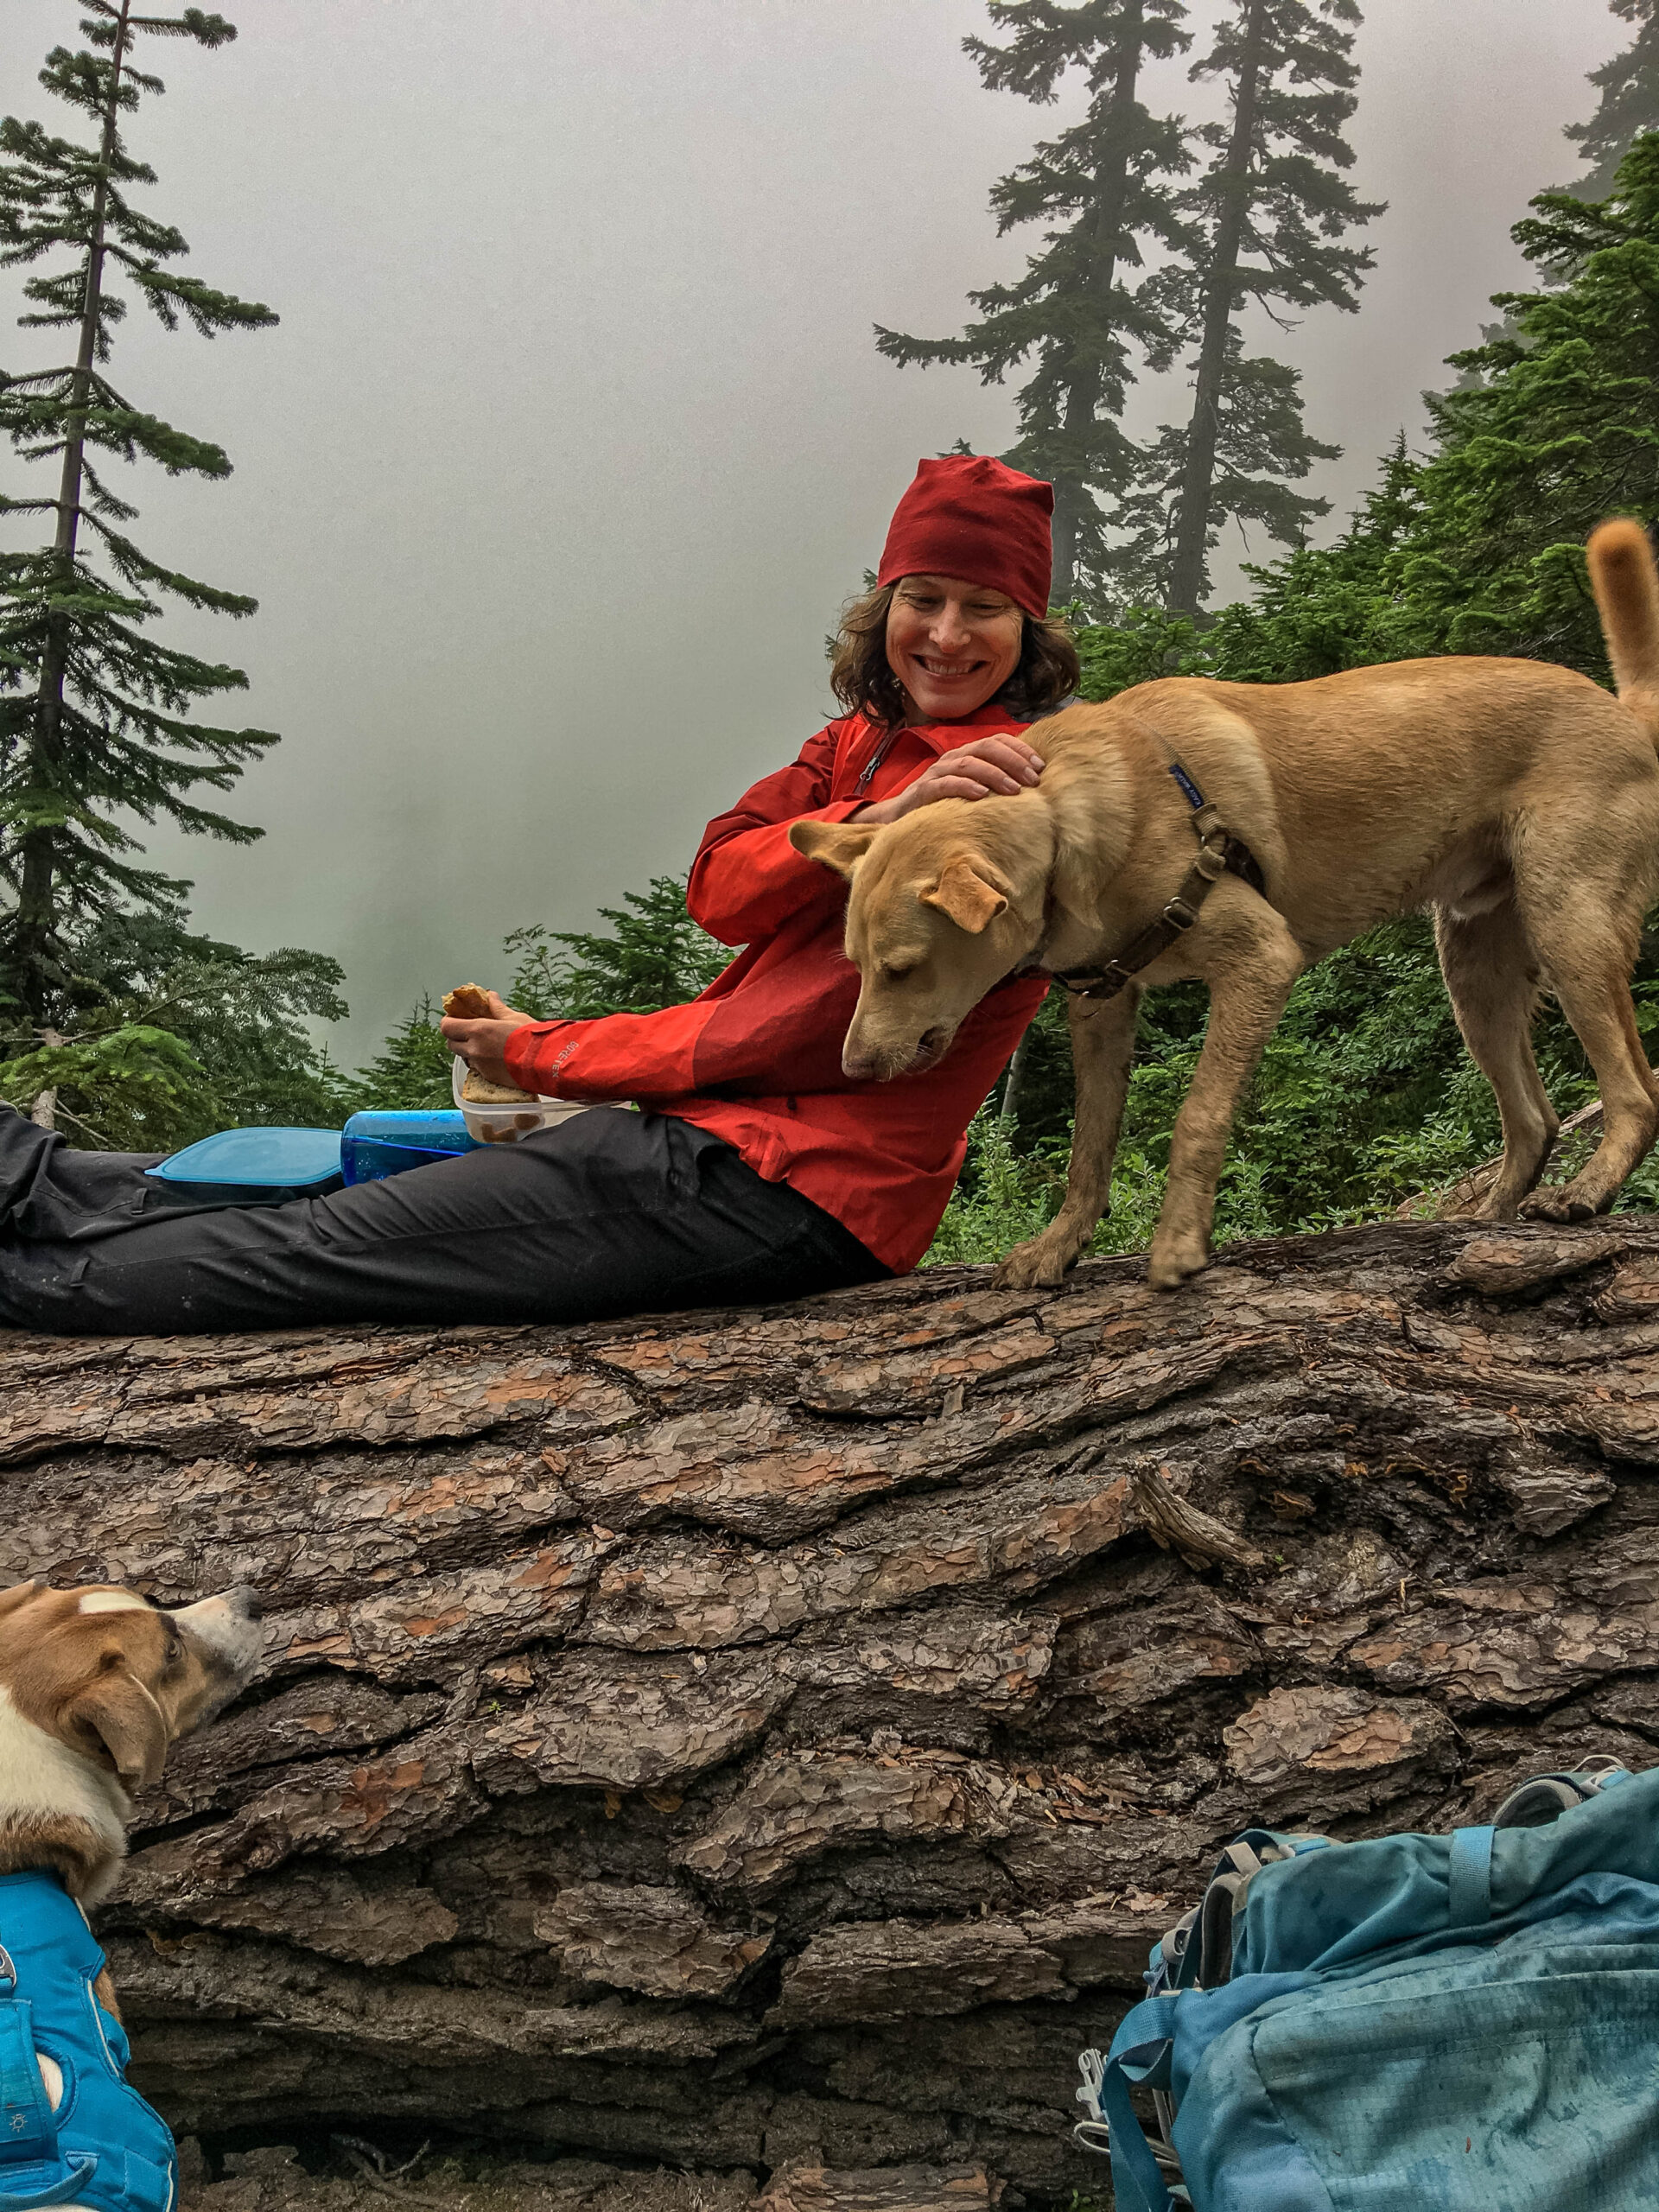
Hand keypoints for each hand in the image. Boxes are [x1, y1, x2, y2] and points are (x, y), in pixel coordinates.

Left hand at [440, 991, 535, 1088]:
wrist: (546, 1062)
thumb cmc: (532, 1037)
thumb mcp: (515, 1018)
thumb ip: (497, 1008)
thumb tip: (490, 996)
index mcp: (477, 1030)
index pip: (447, 1027)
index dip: (449, 1022)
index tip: (456, 1018)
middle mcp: (474, 1049)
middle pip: (450, 1044)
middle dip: (456, 1037)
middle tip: (468, 1031)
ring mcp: (480, 1066)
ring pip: (463, 1058)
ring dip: (467, 1051)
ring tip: (483, 1045)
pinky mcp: (489, 1078)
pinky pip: (477, 1069)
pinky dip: (480, 1063)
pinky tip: (495, 1058)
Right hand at [856, 734, 1043, 825]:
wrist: (901, 820)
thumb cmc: (944, 807)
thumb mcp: (973, 792)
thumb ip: (995, 785)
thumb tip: (1030, 786)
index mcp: (966, 754)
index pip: (997, 740)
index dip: (1020, 749)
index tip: (1041, 766)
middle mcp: (952, 758)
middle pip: (986, 747)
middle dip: (1013, 761)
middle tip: (1033, 780)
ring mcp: (937, 772)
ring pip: (968, 763)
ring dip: (995, 774)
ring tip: (1014, 790)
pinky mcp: (923, 791)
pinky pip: (945, 784)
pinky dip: (965, 786)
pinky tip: (981, 795)